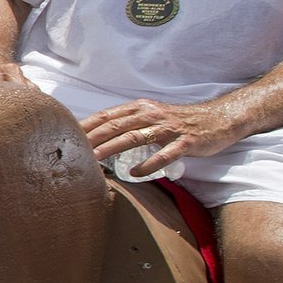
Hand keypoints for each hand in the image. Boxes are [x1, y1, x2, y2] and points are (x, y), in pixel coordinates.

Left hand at [80, 97, 246, 173]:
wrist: (217, 119)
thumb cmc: (179, 121)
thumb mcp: (151, 116)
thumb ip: (128, 123)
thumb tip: (99, 136)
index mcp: (140, 108)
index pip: (106, 116)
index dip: (86, 125)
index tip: (65, 136)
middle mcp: (151, 114)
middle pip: (115, 125)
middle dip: (92, 138)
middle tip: (72, 151)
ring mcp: (168, 128)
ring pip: (135, 137)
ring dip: (112, 149)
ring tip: (94, 160)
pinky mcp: (185, 142)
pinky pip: (165, 154)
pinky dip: (148, 164)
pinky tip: (135, 174)